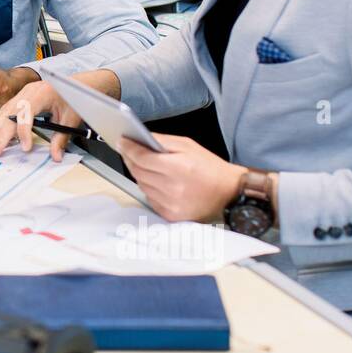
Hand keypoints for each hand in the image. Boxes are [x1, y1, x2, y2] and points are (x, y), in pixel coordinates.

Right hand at [0, 81, 81, 159]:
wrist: (77, 84)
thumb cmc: (74, 99)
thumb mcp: (71, 119)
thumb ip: (61, 138)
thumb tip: (56, 157)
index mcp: (42, 93)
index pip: (26, 113)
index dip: (24, 132)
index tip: (26, 148)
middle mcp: (29, 91)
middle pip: (11, 113)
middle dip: (1, 134)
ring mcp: (23, 93)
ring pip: (5, 111)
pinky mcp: (21, 97)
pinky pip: (6, 109)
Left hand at [119, 133, 244, 222]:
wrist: (229, 193)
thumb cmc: (210, 168)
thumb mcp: (188, 145)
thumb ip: (162, 140)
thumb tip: (140, 137)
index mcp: (177, 167)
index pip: (142, 158)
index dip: (128, 148)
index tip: (122, 142)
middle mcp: (172, 187)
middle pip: (138, 172)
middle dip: (131, 159)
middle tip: (128, 151)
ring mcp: (170, 203)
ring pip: (141, 185)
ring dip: (139, 174)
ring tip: (145, 165)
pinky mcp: (170, 215)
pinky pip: (149, 199)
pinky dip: (148, 189)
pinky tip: (156, 181)